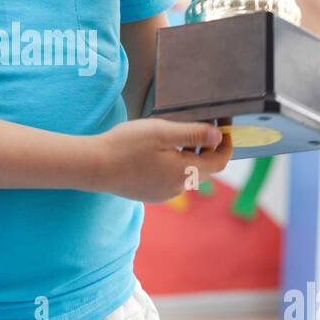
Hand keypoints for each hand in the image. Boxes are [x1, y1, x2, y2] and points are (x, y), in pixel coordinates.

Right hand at [92, 120, 233, 202]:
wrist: (93, 167)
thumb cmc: (125, 146)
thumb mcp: (162, 132)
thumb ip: (193, 134)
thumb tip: (218, 137)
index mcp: (185, 172)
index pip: (220, 162)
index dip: (227, 145)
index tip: (225, 127)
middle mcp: (178, 187)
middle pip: (204, 168)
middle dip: (207, 148)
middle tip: (201, 126)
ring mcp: (163, 194)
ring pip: (186, 174)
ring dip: (189, 156)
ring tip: (176, 136)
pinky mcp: (150, 194)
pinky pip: (170, 179)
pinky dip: (174, 165)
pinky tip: (158, 152)